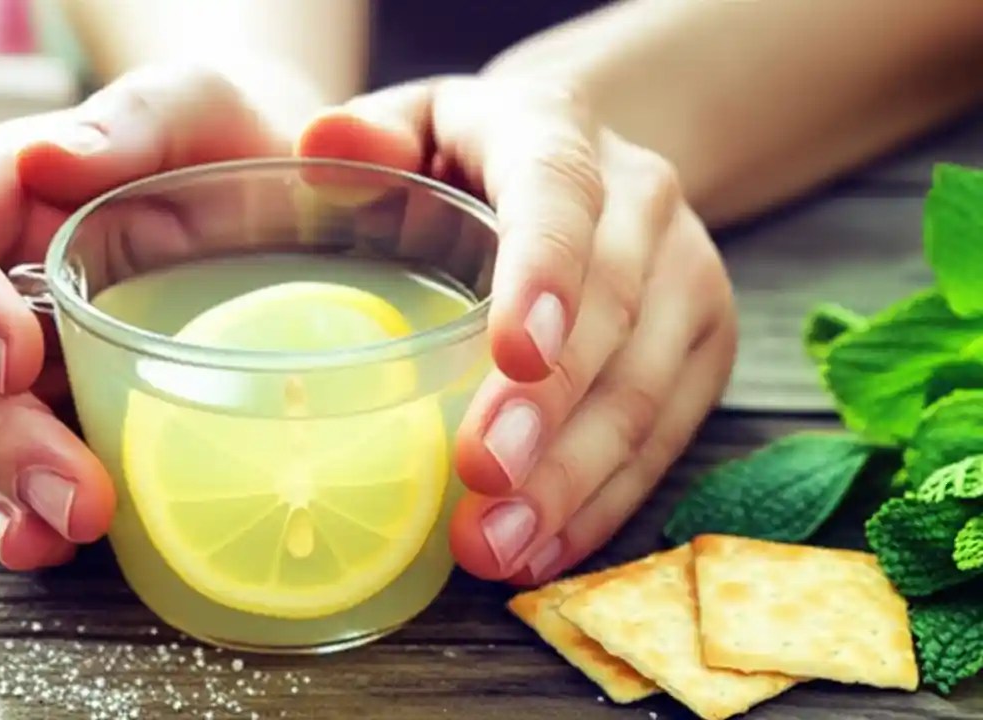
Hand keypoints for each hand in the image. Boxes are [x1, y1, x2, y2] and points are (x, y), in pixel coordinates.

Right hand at [0, 65, 292, 569]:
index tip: (14, 352)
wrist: (273, 213)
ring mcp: (12, 365)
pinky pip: (0, 480)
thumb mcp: (194, 106)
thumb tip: (54, 160)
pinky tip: (55, 547)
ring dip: (2, 491)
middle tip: (76, 489)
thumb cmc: (221, 146)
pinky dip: (18, 517)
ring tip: (70, 532)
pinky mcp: (50, 422)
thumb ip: (137, 121)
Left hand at [296, 75, 737, 585]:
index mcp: (559, 134)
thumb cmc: (477, 153)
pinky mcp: (703, 347)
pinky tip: (544, 549)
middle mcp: (643, 202)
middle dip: (548, 411)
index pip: (559, 197)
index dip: (544, 275)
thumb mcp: (418, 121)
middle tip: (483, 482)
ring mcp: (688, 277)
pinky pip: (663, 437)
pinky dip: (604, 502)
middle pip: (611, 313)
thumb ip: (371, 135)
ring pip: (643, 392)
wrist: (591, 163)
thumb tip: (321, 150)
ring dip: (573, 480)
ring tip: (498, 546)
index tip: (512, 354)